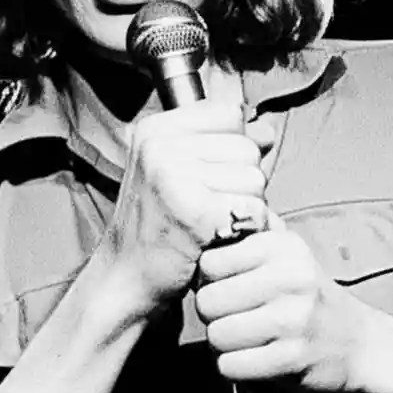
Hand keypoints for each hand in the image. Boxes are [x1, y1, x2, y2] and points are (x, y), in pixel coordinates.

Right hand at [100, 99, 273, 323]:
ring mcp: (174, 176)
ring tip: (211, 224)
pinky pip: (254, 209)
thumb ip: (223, 145)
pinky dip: (247, 229)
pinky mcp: (194, 210)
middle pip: (247, 148)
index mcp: (155, 129)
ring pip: (255, 179)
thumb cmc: (158, 227)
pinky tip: (220, 238)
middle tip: (208, 208)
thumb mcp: (181, 172)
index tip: (208, 178)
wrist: (126, 278)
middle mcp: (160, 146)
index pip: (230, 114)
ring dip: (245, 208)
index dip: (233, 148)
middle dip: (241, 182)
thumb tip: (266, 130)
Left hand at [195, 213, 376, 392]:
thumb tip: (208, 217)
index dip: (210, 281)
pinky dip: (235, 368)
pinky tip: (254, 359)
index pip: (209, 263)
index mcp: (283, 247)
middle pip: (207, 302)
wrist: (359, 344)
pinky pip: (230, 366)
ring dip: (224, 344)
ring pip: (216, 336)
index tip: (227, 288)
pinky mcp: (292, 358)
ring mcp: (292, 319)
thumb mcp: (289, 253)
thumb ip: (253, 232)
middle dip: (213, 316)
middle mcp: (290, 278)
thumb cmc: (310, 298)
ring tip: (246, 338)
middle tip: (235, 318)